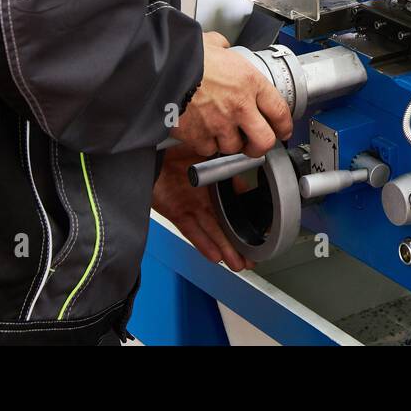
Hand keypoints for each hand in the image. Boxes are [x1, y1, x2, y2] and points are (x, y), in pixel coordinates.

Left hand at [152, 143, 252, 269]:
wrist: (151, 154)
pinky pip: (192, 231)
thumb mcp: (208, 149)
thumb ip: (226, 158)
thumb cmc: (177, 146)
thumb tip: (246, 160)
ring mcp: (192, 206)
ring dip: (225, 248)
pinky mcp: (176, 213)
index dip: (248, 216)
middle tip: (252, 257)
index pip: (237, 201)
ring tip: (238, 263)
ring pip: (212, 232)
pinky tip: (215, 256)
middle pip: (226, 224)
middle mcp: (206, 196)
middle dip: (239, 242)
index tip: (260, 229)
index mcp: (216, 179)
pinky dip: (203, 244)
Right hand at [172, 31, 293, 158]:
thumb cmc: (186, 55)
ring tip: (221, 131)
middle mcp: (240, 106)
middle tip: (255, 142)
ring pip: (234, 148)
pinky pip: (208, 149)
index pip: (280, 110)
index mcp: (250, 81)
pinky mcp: (199, 136)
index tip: (283, 130)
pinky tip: (202, 132)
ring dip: (229, 142)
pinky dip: (206, 144)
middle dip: (261, 145)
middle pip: (264, 140)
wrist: (160, 69)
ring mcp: (220, 124)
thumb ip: (223, 46)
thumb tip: (220, 45)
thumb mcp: (213, 43)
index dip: (284, 125)